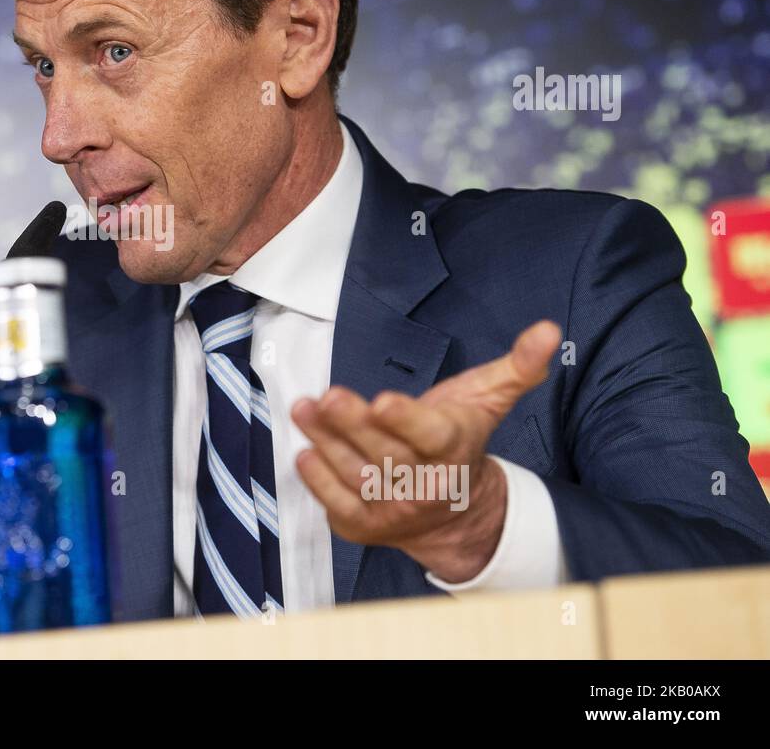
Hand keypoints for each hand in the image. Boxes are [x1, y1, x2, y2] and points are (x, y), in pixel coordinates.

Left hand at [292, 320, 561, 582]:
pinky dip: (318, 480)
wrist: (455, 513)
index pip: (429, 435)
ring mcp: (393, 508)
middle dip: (353, 424)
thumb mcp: (489, 399)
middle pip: (386, 453)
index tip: (382, 401)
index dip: (405, 420)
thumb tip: (550, 329)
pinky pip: (338, 503)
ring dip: (326, 441)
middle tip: (327, 397)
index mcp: (453, 448)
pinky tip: (304, 451)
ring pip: (356, 473)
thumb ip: (518, 365)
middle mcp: (424, 483)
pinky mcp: (364, 524)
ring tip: (304, 408)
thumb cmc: (460, 441)